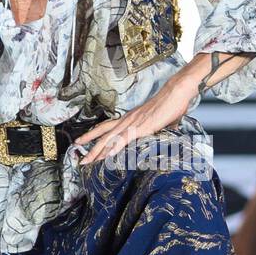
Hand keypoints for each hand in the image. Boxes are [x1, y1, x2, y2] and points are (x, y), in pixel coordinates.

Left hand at [75, 77, 194, 165]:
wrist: (176, 93)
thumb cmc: (170, 104)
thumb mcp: (160, 120)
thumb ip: (157, 129)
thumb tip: (162, 135)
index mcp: (129, 118)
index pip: (106, 127)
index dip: (93, 135)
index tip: (82, 142)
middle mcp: (127, 120)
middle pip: (102, 134)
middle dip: (89, 147)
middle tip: (79, 158)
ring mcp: (133, 123)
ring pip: (109, 139)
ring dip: (97, 151)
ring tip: (87, 161)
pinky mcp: (141, 127)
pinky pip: (125, 139)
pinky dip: (115, 147)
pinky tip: (108, 156)